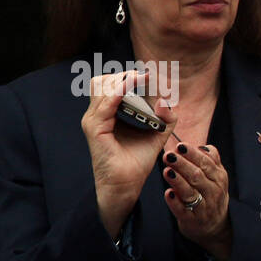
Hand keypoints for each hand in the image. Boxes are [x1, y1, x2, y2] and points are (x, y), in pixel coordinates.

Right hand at [82, 69, 176, 237]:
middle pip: (104, 80)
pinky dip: (120, 90)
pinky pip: (106, 103)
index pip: (111, 85)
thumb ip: (165, 119)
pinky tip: (133, 85)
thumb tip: (167, 100)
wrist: (125, 187)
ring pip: (102, 86)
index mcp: (107, 115)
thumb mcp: (156, 136)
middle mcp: (97, 115)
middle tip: (148, 76)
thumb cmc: (135, 164)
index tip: (150, 74)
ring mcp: (93, 120)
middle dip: (126, 74)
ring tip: (143, 79)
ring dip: (125, 79)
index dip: (129, 76)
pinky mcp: (95, 129)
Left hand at [163, 142, 232, 260]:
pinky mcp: (193, 220)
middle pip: (198, 176)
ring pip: (191, 193)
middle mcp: (213, 192)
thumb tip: (202, 146)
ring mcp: (204, 207)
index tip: (180, 145)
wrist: (215, 226)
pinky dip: (175, 203)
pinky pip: (183, 211)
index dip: (193, 154)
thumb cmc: (211, 196)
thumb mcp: (217, 177)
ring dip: (178, 181)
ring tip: (167, 171)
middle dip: (182, 164)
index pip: (206, 163)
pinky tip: (168, 194)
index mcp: (219, 178)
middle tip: (169, 155)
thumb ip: (211, 160)